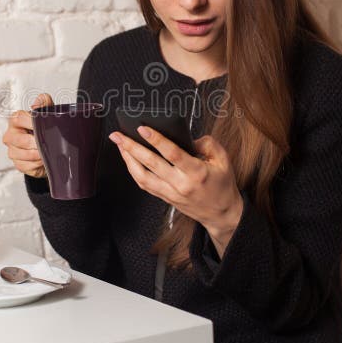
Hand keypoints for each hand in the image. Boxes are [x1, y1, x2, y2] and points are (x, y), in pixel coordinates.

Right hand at [2, 93, 52, 177]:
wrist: (47, 148)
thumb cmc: (43, 129)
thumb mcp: (46, 113)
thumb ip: (43, 103)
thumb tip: (38, 101)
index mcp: (15, 120)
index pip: (19, 118)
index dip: (31, 123)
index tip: (42, 126)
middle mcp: (10, 135)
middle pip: (21, 140)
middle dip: (36, 143)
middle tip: (46, 142)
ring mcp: (12, 150)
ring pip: (24, 154)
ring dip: (38, 154)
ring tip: (46, 151)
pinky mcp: (17, 164)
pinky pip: (26, 166)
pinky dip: (37, 164)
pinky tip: (42, 159)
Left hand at [109, 126, 243, 254]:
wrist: (222, 214)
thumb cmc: (222, 185)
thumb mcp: (223, 160)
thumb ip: (208, 144)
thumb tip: (188, 137)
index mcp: (196, 173)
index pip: (172, 154)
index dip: (156, 140)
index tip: (142, 128)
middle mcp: (181, 184)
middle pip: (151, 164)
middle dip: (132, 147)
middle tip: (118, 135)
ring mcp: (171, 193)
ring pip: (142, 176)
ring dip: (128, 159)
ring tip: (120, 145)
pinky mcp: (165, 198)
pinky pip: (144, 184)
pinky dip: (133, 171)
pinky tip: (129, 160)